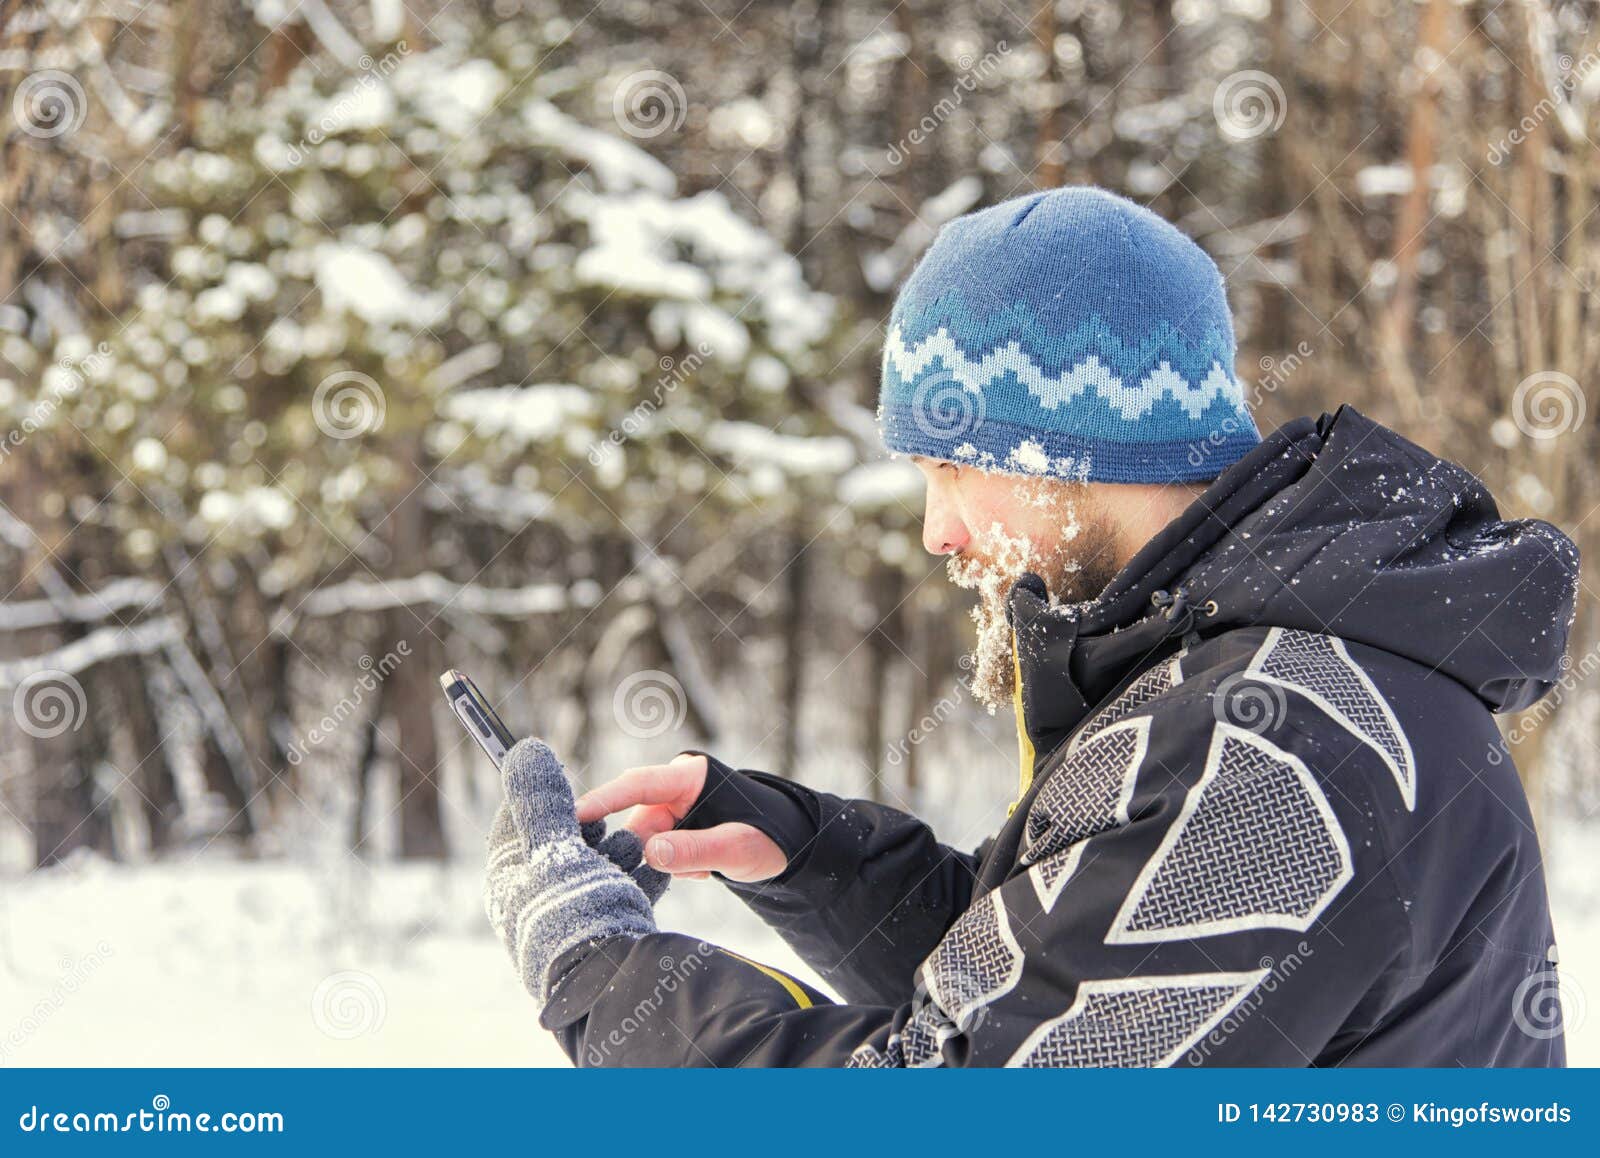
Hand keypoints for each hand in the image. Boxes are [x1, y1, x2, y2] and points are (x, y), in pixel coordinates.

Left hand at [484, 738, 657, 1010]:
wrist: (611, 984)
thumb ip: (540, 799)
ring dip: (623, 851)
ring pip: (600, 864)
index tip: (571, 789)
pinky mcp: (605, 931)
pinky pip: (626, 892)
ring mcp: (572, 915)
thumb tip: (522, 751)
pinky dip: (643, 880)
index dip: (546, 797)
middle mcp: (536, 899)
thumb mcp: (552, 847)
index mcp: (510, 878)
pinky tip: (657, 871)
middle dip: (595, 828)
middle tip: (603, 830)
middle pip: (568, 840)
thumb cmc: (574, 914)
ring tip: (635, 852)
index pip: (519, 819)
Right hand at [575, 753, 787, 883]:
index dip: (603, 800)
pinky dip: (670, 868)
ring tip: (693, 873)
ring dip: (657, 864)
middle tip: (621, 877)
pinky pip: (656, 852)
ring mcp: (673, 810)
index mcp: (689, 777)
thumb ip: (695, 850)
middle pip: (634, 820)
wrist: (791, 846)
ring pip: (643, 841)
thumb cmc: (769, 838)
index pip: (637, 785)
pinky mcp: (674, 831)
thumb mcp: (736, 848)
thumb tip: (649, 853)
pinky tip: (699, 873)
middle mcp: (675, 789)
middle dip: (634, 850)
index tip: (572, 815)